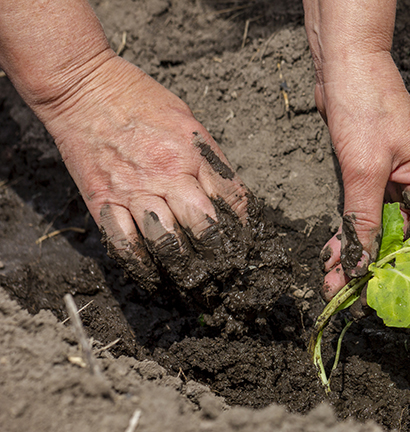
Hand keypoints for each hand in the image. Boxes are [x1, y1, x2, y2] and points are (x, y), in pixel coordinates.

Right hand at [35, 54, 251, 291]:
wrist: (82, 86)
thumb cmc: (139, 99)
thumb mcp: (188, 121)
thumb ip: (208, 160)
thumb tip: (229, 198)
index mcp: (193, 152)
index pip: (231, 198)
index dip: (242, 226)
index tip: (244, 242)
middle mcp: (167, 174)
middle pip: (203, 227)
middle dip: (219, 254)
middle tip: (225, 272)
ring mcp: (133, 190)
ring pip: (167, 243)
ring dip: (184, 266)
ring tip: (195, 283)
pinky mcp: (102, 200)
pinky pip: (125, 244)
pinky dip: (141, 265)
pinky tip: (153, 277)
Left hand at [315, 52, 409, 300]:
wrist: (343, 66)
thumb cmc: (367, 105)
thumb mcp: (365, 170)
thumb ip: (364, 220)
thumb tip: (363, 266)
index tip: (389, 297)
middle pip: (407, 239)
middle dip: (377, 268)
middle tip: (352, 299)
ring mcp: (400, 184)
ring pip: (382, 231)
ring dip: (358, 256)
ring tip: (334, 284)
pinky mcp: (376, 180)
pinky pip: (365, 217)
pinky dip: (349, 235)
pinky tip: (332, 257)